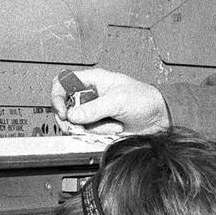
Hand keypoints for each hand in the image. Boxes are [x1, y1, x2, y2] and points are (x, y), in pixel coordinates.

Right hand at [51, 67, 170, 135]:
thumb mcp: (117, 101)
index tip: (63, 111)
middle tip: (79, 127)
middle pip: (65, 106)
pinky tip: (111, 130)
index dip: (57, 97)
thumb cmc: (144, 100)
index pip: (63, 82)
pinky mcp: (99, 125)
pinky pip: (88, 132)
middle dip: (71, 119)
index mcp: (93, 80)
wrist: (158, 117)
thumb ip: (93, 109)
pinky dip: (97, 135)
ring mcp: (94, 111)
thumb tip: (73, 116)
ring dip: (89, 129)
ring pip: (76, 123)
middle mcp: (91, 95)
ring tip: (109, 126)